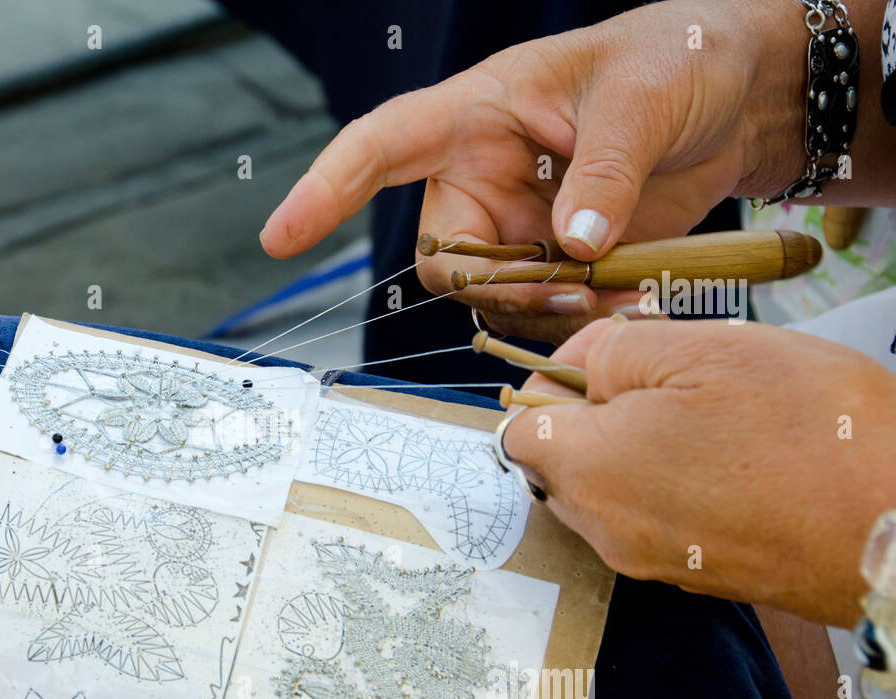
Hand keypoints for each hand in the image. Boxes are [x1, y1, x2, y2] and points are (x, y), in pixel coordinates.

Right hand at [259, 0, 810, 343]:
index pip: (381, 148)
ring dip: (544, 308)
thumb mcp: (643, 98)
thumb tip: (573, 245)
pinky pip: (544, 308)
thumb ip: (604, 171)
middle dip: (494, 285)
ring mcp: (521, 222)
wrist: (741, 96)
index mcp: (478, 114)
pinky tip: (632, 296)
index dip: (325, 190)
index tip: (281, 236)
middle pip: (444, 256)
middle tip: (567, 284)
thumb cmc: (680, 57)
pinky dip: (581, 318)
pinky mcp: (560, 258)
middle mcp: (484, 174)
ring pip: (492, 295)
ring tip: (617, 290)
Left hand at [501, 318, 895, 625]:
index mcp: (586, 469)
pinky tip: (736, 457)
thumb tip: (580, 365)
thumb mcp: (703, 348)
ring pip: (611, 489)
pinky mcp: (696, 575)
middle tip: (672, 378)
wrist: (895, 532)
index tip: (608, 357)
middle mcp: (603, 528)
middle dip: (597, 413)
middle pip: (562, 461)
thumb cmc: (808, 433)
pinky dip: (677, 483)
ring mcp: (650, 560)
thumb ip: (614, 351)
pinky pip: (658, 518)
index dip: (553, 381)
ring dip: (641, 447)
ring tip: (713, 415)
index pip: (517, 427)